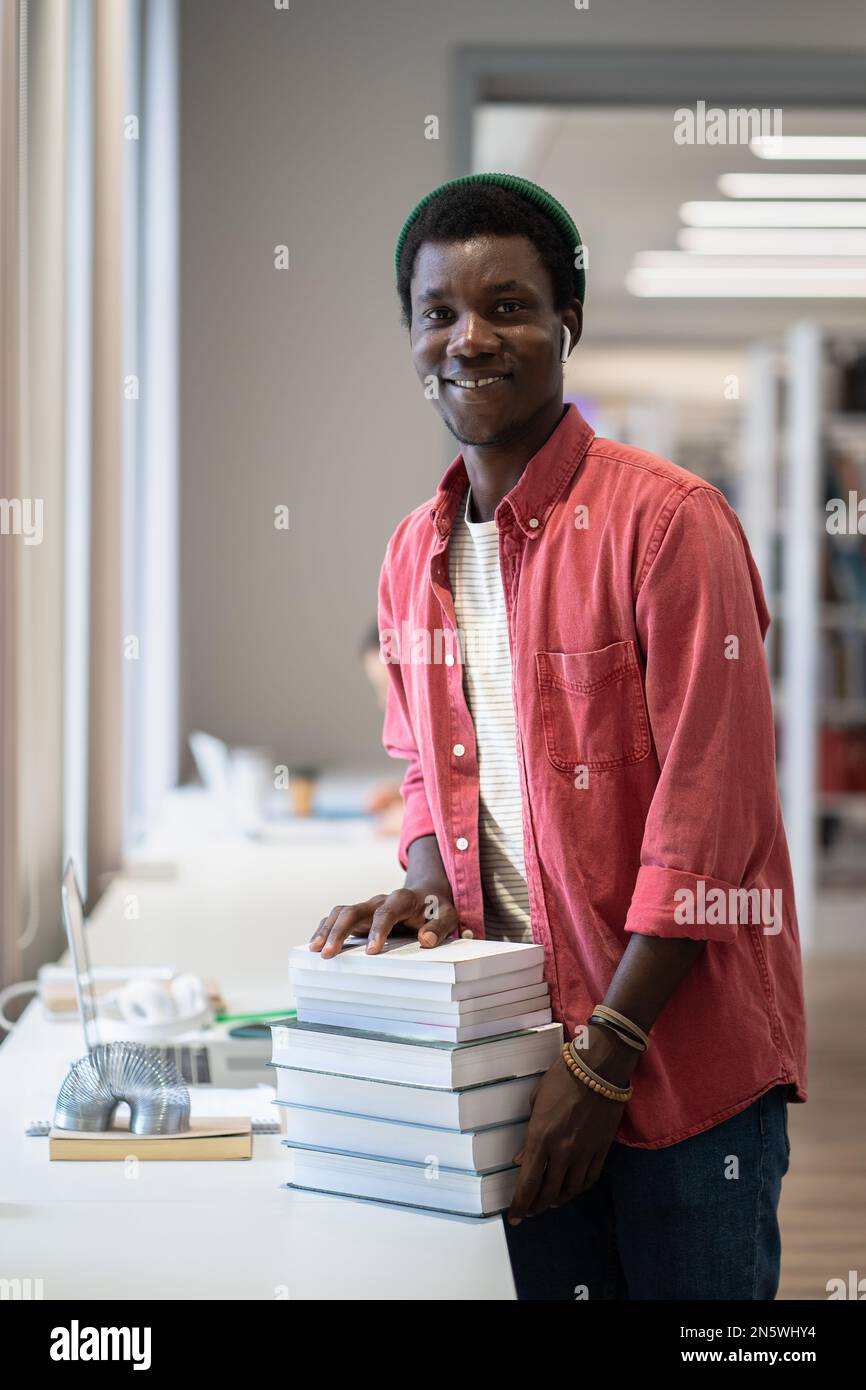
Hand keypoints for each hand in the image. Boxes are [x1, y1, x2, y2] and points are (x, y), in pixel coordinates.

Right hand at [309, 884, 458, 957]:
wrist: (427, 895)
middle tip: (328, 953)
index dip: (378, 930)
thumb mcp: (447, 915)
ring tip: (314, 951)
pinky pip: (338, 918)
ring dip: (326, 930)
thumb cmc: (436, 908)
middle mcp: (379, 901)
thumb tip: (426, 940)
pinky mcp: (360, 916)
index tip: (372, 952)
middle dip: (339, 931)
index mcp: (402, 899)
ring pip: (341, 913)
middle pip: (353, 910)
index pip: (386, 912)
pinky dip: (325, 929)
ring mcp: (367, 908)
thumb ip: (439, 927)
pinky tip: (315, 945)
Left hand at [506, 1055, 625, 1224]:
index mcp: (540, 1137)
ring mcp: (583, 1153)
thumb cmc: (561, 1079)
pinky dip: (577, 1189)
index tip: (513, 1217)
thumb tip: (523, 1161)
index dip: (520, 1204)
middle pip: (548, 1192)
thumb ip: (530, 1137)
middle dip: (536, 1206)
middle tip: (529, 1212)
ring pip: (569, 1190)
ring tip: (548, 1203)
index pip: (528, 1182)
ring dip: (556, 1200)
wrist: (598, 1069)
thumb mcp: (537, 1103)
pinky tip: (570, 1190)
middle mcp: (561, 1151)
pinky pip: (588, 1179)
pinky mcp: (601, 1150)